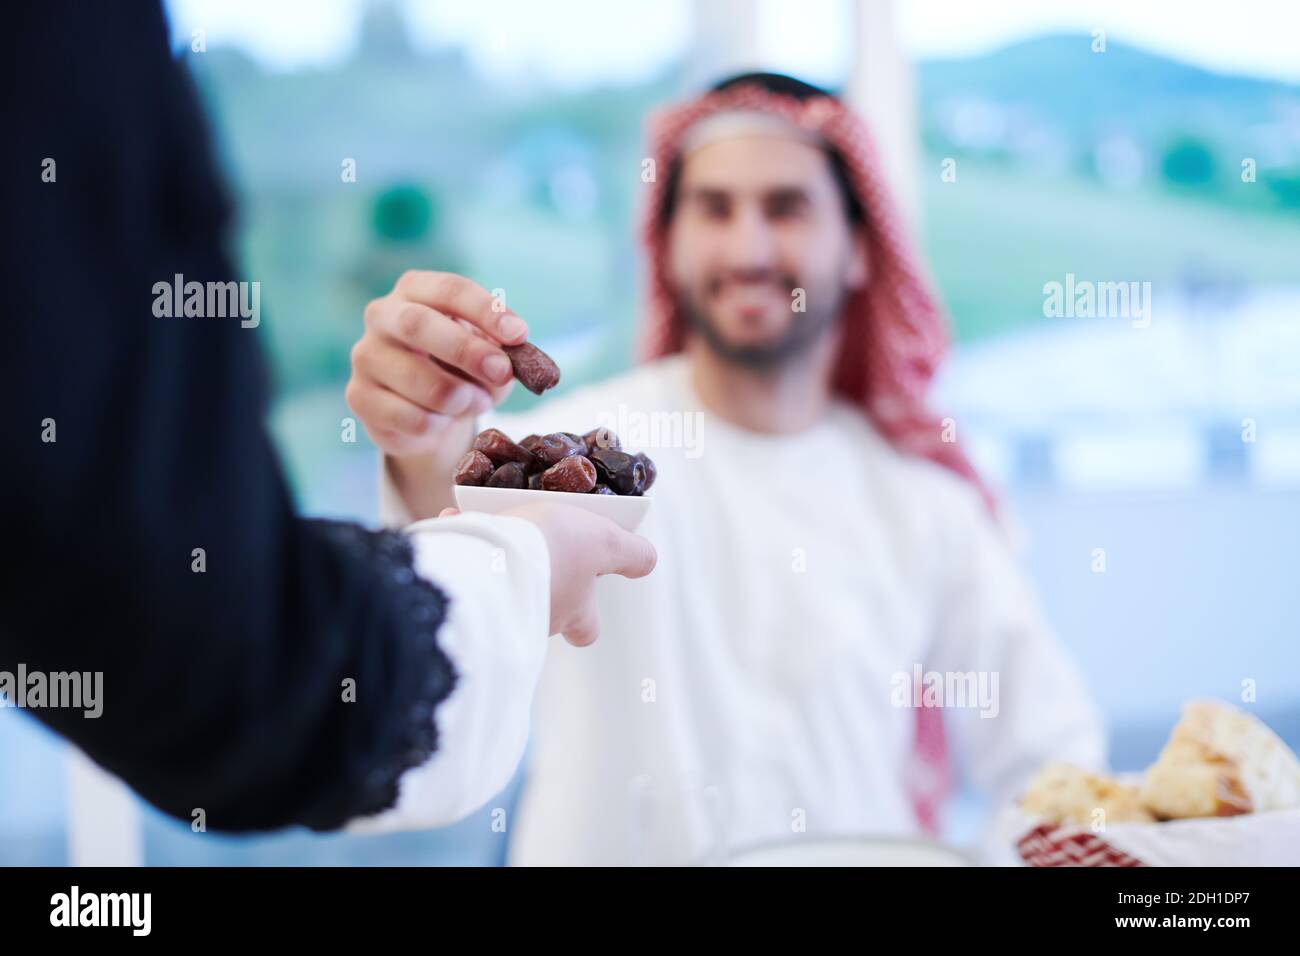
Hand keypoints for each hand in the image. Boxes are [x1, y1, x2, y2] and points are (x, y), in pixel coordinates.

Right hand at [347, 271, 525, 457]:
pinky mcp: (360, 398)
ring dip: (459, 397)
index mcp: (415, 290)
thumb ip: (502, 352)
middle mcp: (382, 316)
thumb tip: (518, 361)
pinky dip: (438, 424)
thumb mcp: (486, 353)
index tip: (519, 334)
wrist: (424, 413)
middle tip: (502, 371)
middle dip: (467, 350)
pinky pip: (407, 416)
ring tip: (478, 403)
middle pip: (418, 325)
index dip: (485, 311)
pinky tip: (444, 421)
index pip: (449, 289)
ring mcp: (365, 357)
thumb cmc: (459, 369)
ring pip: (416, 378)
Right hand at [441, 505, 656, 646]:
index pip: (587, 628)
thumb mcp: (604, 542)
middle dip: (536, 585)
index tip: (586, 588)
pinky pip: (462, 565)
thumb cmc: (555, 550)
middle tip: (532, 554)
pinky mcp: (459, 592)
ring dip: (497, 558)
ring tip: (492, 523)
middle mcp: (536, 619)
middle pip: (541, 610)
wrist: (491, 557)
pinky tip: (454, 517)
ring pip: (499, 585)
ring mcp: (495, 610)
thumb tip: (649, 561)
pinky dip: (462, 543)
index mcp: (573, 612)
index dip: (588, 614)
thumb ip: (630, 554)